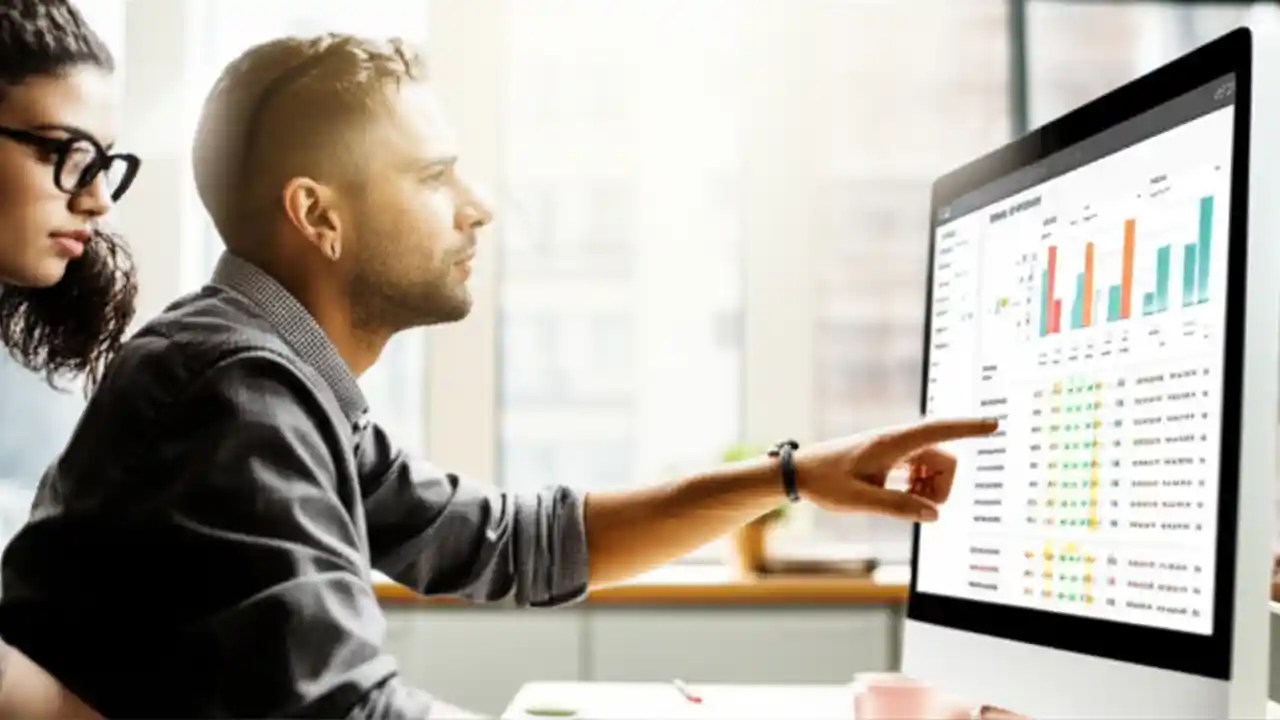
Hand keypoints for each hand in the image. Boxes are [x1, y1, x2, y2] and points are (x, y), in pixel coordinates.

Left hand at [792, 417, 998, 521]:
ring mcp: (896, 448)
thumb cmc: (826, 482)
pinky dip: (919, 486)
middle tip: (916, 508)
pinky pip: (921, 470)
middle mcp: (898, 441)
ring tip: (902, 502)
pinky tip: (901, 496)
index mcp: (892, 443)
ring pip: (935, 467)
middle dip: (941, 487)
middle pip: (944, 460)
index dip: (968, 428)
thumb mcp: (860, 500)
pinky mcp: (891, 457)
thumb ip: (897, 507)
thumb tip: (935, 514)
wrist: (800, 472)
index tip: (994, 425)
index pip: (939, 430)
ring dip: (929, 489)